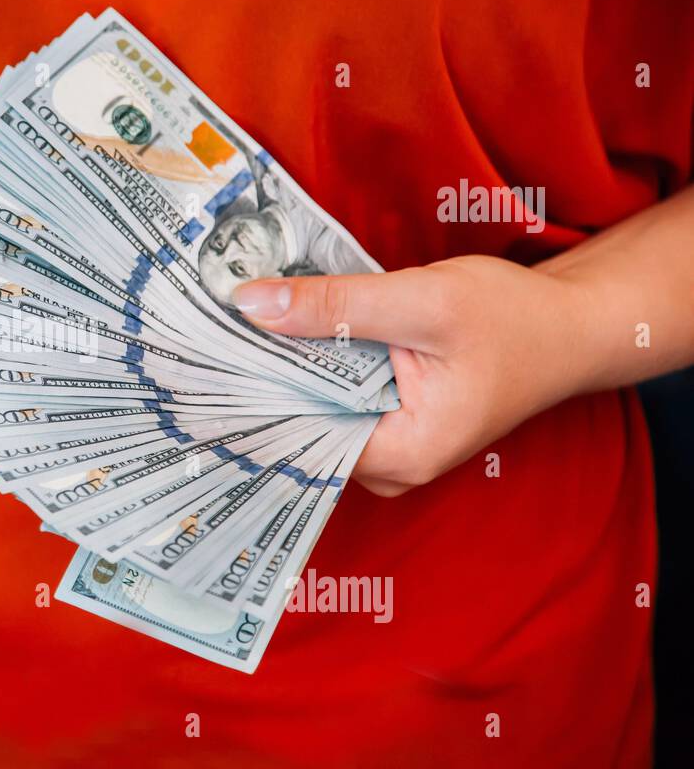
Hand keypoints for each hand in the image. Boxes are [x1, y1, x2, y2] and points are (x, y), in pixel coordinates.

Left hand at [232, 255, 583, 495]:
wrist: (571, 325)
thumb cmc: (513, 320)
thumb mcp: (421, 302)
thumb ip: (337, 307)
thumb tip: (250, 304)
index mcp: (398, 456)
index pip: (294, 441)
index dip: (246, 403)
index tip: (198, 369)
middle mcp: (388, 465)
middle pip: (298, 428)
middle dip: (256, 383)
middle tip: (198, 340)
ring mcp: (388, 445)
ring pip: (311, 409)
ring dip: (280, 370)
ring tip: (226, 331)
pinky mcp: (388, 418)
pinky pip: (330, 396)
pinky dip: (309, 365)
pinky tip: (276, 332)